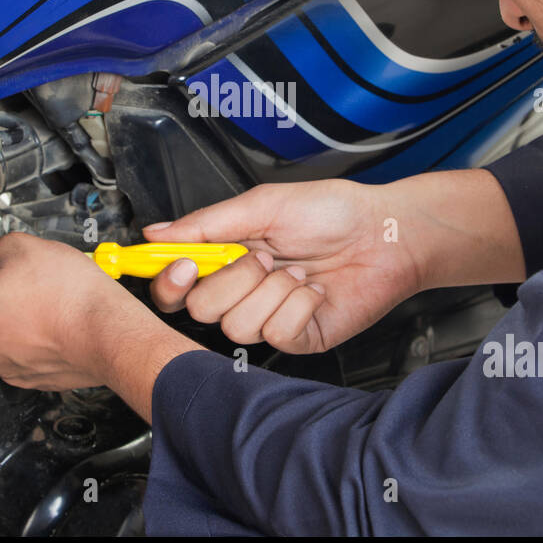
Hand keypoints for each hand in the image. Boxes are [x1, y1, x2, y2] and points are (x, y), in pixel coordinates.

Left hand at [0, 233, 150, 391]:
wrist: (108, 334)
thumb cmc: (69, 293)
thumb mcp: (16, 248)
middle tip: (14, 273)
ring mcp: (0, 365)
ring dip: (3, 314)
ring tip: (37, 296)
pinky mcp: (24, 377)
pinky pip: (12, 350)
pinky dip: (23, 335)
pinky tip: (46, 318)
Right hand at [144, 180, 425, 353]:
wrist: (386, 233)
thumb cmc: (333, 212)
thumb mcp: (262, 205)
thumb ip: (207, 223)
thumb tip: (157, 233)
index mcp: (226, 257)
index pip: (174, 286)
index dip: (168, 281)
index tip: (181, 265)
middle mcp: (242, 291)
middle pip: (198, 310)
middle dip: (231, 279)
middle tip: (263, 255)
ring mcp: (268, 317)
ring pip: (237, 325)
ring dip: (272, 290)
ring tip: (298, 270)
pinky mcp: (297, 337)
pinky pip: (277, 333)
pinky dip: (299, 305)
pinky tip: (315, 290)